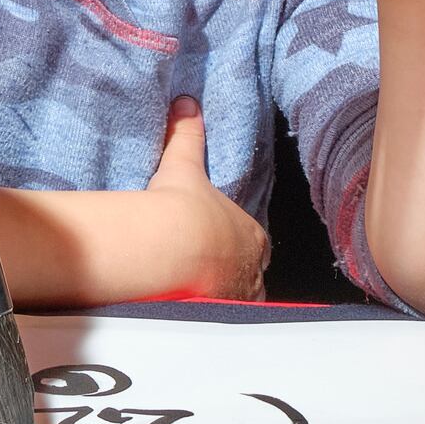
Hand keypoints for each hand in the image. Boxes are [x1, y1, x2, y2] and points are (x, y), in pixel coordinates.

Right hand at [144, 98, 268, 300]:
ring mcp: (239, 298)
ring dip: (221, 299)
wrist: (170, 246)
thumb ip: (187, 135)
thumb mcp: (185, 165)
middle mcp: (254, 269)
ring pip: (236, 300)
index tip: (212, 243)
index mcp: (252, 235)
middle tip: (202, 272)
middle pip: (246, 275)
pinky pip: (219, 320)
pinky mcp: (221, 319)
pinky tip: (189, 316)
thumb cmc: (183, 207)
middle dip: (230, 274)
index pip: (251, 243)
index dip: (233, 243)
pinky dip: (208, 318)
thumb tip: (186, 103)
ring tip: (194, 298)